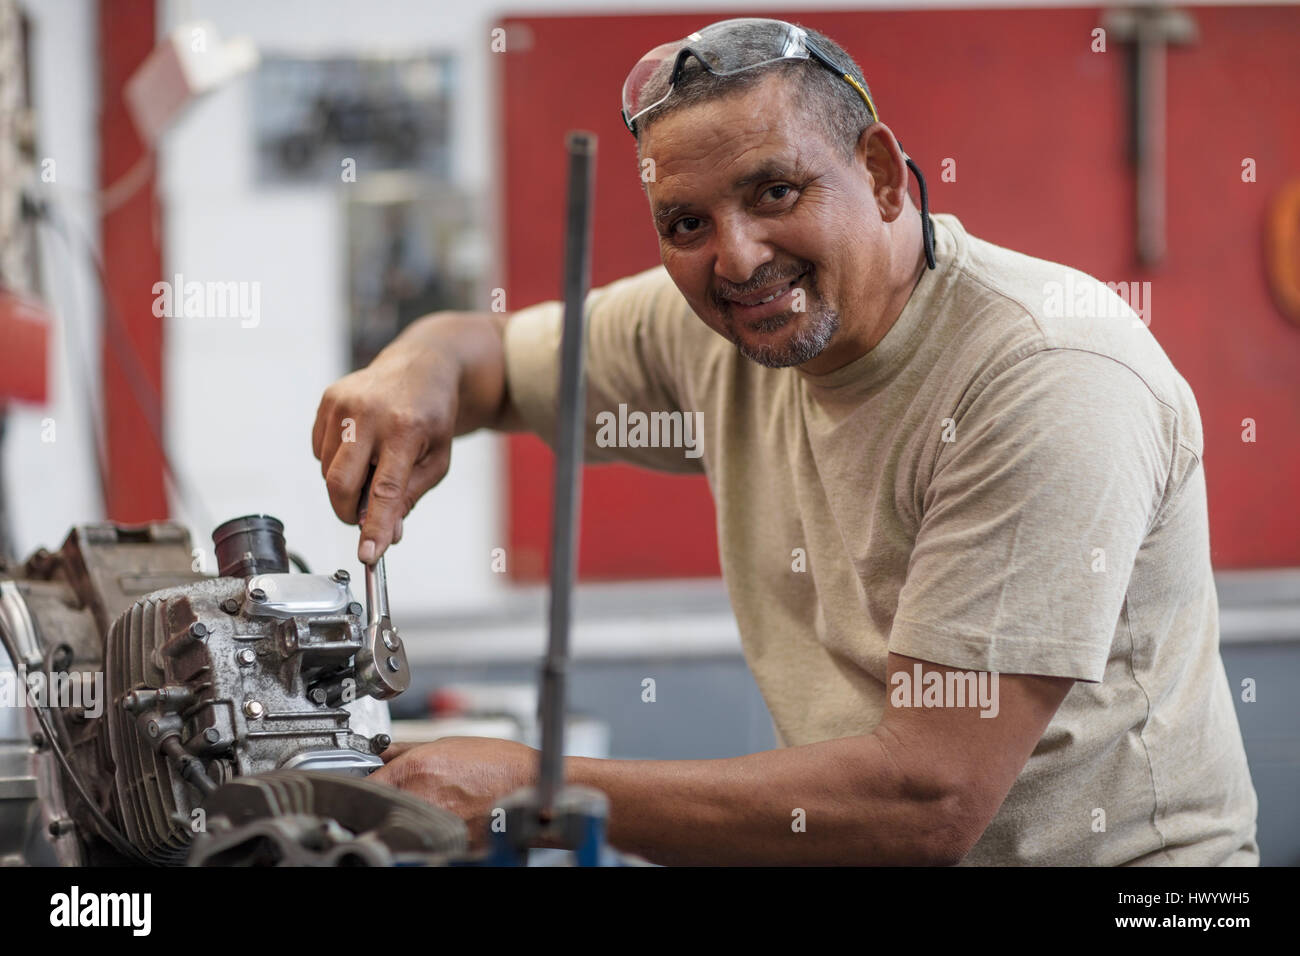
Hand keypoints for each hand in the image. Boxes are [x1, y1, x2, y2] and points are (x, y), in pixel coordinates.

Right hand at [311, 347, 457, 562]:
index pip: (386, 489)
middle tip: (363, 517)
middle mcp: (370, 413)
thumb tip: (386, 535)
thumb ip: (410, 497)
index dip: (375, 526)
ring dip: (347, 483)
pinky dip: (338, 461)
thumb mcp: (437, 460)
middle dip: (349, 511)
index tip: (367, 554)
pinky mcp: (328, 399)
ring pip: (328, 471)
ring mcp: (344, 403)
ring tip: (375, 463)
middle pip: (341, 483)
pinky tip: (361, 445)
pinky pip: (320, 452)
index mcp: (406, 430)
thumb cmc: (432, 417)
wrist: (421, 367)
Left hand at [369, 736, 537, 850]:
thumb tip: (383, 751)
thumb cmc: (498, 764)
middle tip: (398, 795)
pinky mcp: (445, 840)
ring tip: (427, 805)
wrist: (529, 786)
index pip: (367, 784)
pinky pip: (423, 835)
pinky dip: (425, 829)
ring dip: (404, 815)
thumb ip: (409, 749)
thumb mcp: (449, 744)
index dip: (364, 785)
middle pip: (379, 805)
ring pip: (399, 822)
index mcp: (415, 769)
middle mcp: (419, 796)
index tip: (365, 786)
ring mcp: (431, 821)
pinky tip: (443, 817)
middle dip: (384, 800)